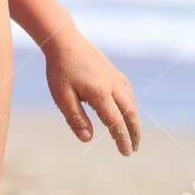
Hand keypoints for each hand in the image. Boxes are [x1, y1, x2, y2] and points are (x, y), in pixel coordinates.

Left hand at [44, 27, 139, 154]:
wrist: (64, 41)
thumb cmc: (59, 70)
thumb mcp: (62, 96)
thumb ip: (75, 118)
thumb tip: (88, 139)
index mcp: (100, 94)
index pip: (115, 122)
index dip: (122, 139)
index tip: (126, 153)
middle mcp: (113, 86)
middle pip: (130, 114)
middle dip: (134, 133)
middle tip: (135, 148)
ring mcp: (116, 78)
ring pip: (131, 103)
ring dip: (134, 120)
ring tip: (133, 133)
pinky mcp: (114, 72)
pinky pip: (128, 92)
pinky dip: (131, 105)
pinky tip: (128, 109)